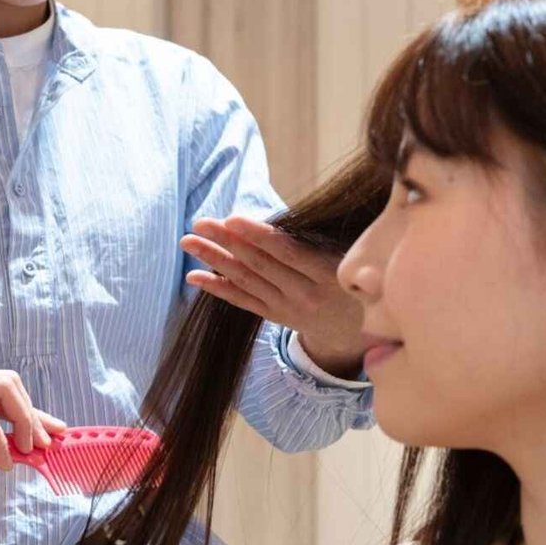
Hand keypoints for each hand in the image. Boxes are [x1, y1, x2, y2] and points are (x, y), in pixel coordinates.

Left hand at [181, 216, 367, 376]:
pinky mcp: (276, 316)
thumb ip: (317, 239)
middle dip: (227, 241)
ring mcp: (288, 308)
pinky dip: (218, 288)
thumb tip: (277, 217)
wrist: (357, 327)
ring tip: (188, 242)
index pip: (286, 252)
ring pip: (246, 281)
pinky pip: (243, 301)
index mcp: (326, 273)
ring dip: (214, 260)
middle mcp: (304, 294)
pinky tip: (195, 276)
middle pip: (259, 265)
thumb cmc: (350, 275)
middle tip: (200, 222)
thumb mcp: (348, 256)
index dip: (258, 235)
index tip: (232, 218)